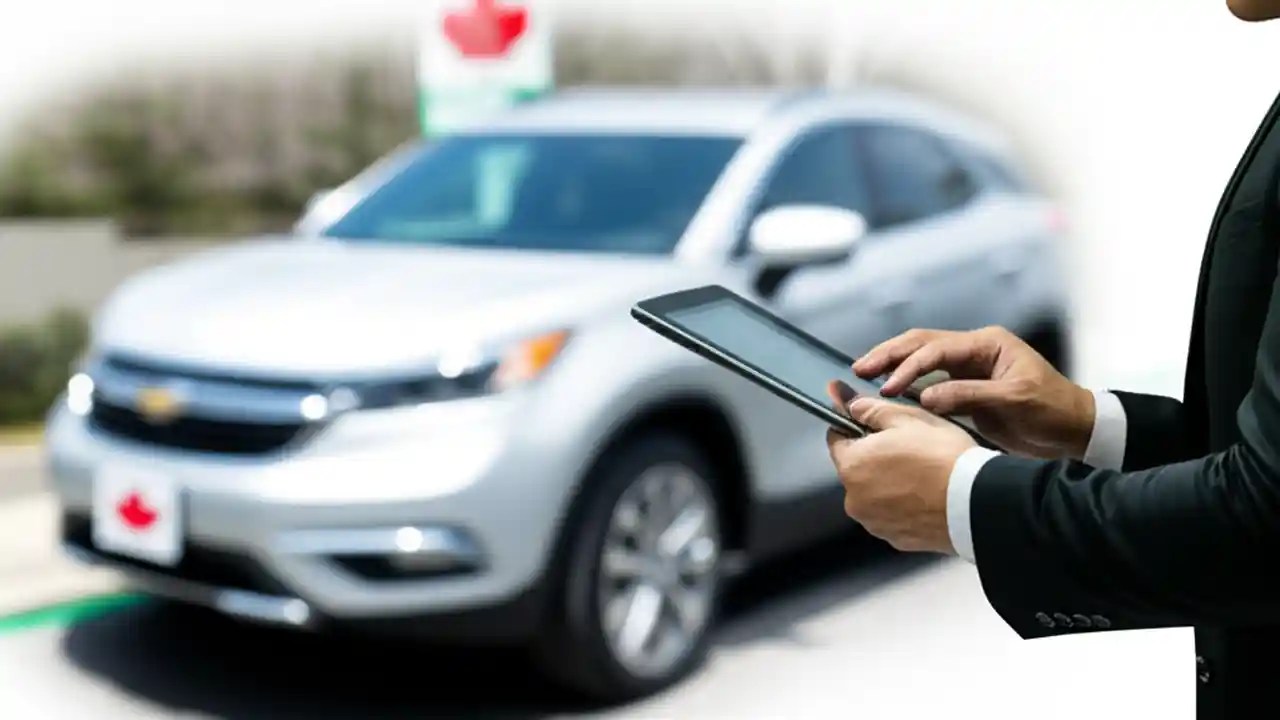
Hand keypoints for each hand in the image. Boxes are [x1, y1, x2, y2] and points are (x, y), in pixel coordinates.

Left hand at [825, 382, 976, 553]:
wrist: (977, 502)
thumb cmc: (942, 456)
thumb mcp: (908, 418)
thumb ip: (871, 410)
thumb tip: (848, 404)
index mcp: (851, 466)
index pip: (837, 438)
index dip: (852, 425)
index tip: (869, 421)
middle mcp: (854, 499)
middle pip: (856, 468)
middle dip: (875, 455)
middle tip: (908, 446)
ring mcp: (875, 523)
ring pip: (874, 493)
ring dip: (888, 482)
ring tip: (921, 473)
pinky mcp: (896, 540)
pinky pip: (892, 515)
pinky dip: (903, 504)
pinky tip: (926, 495)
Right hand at [852, 327, 1094, 459]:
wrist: (1074, 429)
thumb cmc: (1053, 410)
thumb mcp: (1015, 402)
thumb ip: (969, 396)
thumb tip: (926, 397)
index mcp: (988, 344)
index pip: (936, 349)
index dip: (909, 367)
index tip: (889, 387)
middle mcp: (975, 349)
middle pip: (921, 343)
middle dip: (889, 355)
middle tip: (860, 369)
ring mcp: (969, 367)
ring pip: (921, 357)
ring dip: (894, 365)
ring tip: (864, 375)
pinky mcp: (966, 386)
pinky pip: (929, 378)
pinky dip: (907, 382)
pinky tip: (889, 391)